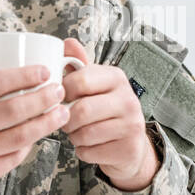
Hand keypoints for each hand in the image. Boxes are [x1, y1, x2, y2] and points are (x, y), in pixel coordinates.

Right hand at [0, 47, 70, 194]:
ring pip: (19, 136)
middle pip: (12, 110)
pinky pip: (13, 158)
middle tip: (60, 90)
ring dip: (46, 124)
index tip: (44, 71)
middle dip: (43, 99)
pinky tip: (41, 133)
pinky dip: (30, 145)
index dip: (24, 75)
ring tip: (63, 112)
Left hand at [59, 38, 158, 191]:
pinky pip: (89, 152)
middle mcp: (128, 99)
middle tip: (66, 120)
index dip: (62, 92)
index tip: (61, 98)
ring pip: (84, 134)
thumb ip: (78, 64)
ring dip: (73, 137)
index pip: (80, 80)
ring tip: (78, 132)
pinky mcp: (129, 148)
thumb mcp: (93, 83)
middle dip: (66, 119)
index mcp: (116, 77)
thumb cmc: (105, 109)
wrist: (130, 143)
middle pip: (81, 110)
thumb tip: (66, 42)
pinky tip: (90, 145)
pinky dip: (82, 151)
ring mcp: (132, 125)